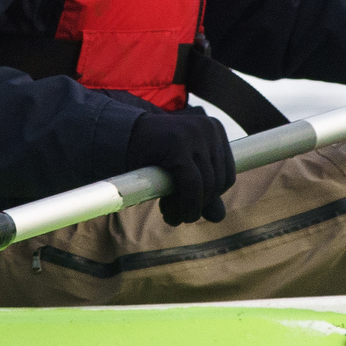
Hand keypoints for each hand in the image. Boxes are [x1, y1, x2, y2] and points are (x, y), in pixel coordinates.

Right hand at [123, 107, 235, 223]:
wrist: (118, 138)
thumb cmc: (151, 155)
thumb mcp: (180, 173)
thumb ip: (201, 191)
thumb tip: (219, 216)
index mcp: (214, 129)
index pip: (226, 174)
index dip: (210, 197)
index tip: (191, 207)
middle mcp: (209, 127)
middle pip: (219, 180)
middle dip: (200, 204)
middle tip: (177, 215)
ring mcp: (195, 133)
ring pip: (207, 184)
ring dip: (191, 208)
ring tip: (172, 217)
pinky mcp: (180, 143)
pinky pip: (192, 184)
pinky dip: (186, 204)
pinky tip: (172, 214)